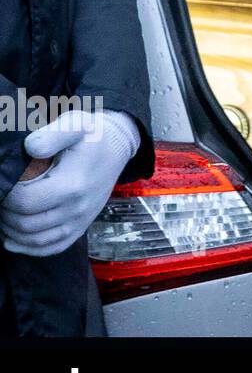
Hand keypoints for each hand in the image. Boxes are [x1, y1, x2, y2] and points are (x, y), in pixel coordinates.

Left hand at [1, 110, 138, 256]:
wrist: (117, 148)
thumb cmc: (91, 136)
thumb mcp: (74, 124)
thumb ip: (52, 135)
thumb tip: (30, 148)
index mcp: (73, 184)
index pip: (26, 202)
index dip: (6, 196)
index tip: (3, 183)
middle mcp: (78, 208)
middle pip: (27, 224)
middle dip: (6, 212)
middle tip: (1, 196)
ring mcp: (80, 220)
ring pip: (36, 240)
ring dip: (13, 230)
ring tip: (5, 213)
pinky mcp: (81, 227)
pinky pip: (52, 248)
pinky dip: (29, 247)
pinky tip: (13, 238)